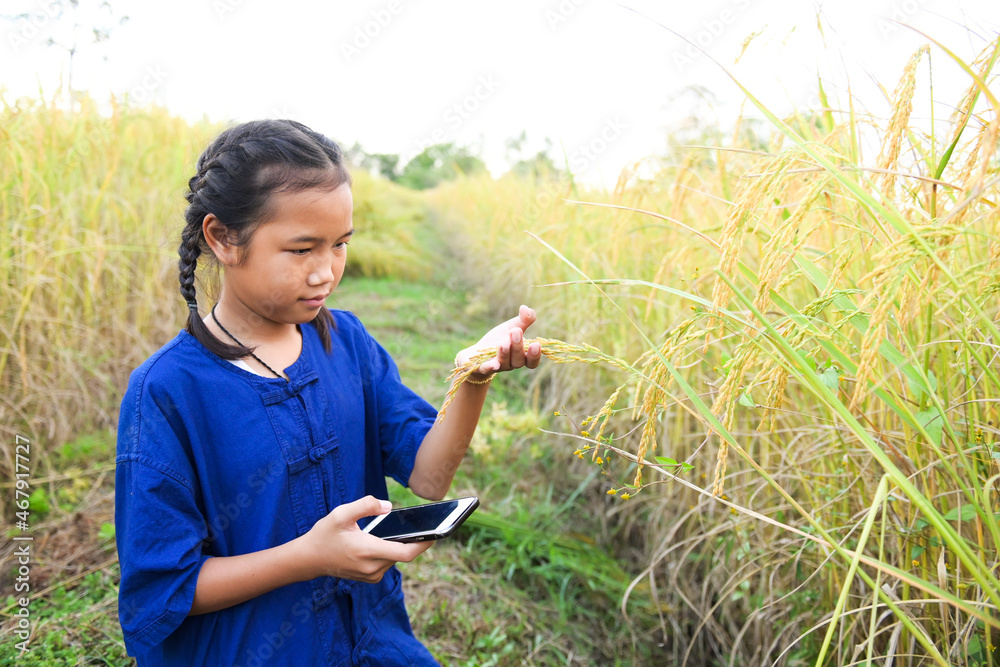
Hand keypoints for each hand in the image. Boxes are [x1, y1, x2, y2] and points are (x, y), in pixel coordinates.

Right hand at [298, 496, 431, 582]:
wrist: (309, 559)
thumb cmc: (325, 534)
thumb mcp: (341, 513)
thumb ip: (366, 506)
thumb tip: (388, 507)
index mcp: (367, 550)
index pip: (405, 553)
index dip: (423, 544)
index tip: (436, 534)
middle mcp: (372, 567)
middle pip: (403, 555)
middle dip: (412, 541)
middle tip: (422, 525)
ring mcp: (371, 575)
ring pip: (395, 559)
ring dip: (398, 546)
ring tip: (397, 530)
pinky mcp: (370, 578)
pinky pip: (387, 564)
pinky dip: (389, 552)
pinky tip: (384, 541)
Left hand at [455, 305, 541, 375]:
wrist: (476, 353)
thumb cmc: (498, 340)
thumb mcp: (511, 328)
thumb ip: (523, 320)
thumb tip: (525, 308)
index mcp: (521, 356)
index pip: (532, 361)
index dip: (535, 355)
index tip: (536, 344)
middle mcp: (511, 364)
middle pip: (519, 361)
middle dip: (518, 347)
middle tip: (516, 331)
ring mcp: (497, 366)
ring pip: (505, 364)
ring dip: (505, 353)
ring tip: (504, 343)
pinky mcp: (482, 367)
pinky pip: (487, 369)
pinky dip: (490, 367)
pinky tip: (493, 365)